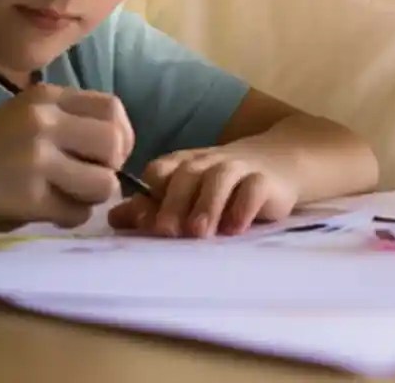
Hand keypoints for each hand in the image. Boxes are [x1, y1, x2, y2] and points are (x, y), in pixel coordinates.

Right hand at [0, 84, 133, 229]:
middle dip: (111, 168)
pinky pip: (76, 213)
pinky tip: (47, 212)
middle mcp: (44, 121)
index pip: (112, 109)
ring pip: (103, 183)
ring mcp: (36, 158)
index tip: (104, 155)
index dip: (120, 136)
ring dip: (91, 198)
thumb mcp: (26, 116)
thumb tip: (118, 150)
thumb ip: (69, 123)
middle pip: (115, 144)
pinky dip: (69, 218)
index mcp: (45, 97)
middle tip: (88, 179)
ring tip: (66, 197)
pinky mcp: (27, 196)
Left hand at [107, 144, 298, 237]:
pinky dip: (244, 207)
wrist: (280, 161)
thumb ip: (153, 206)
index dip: (150, 194)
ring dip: (207, 204)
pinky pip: (254, 189)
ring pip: (220, 179)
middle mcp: (208, 162)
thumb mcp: (188, 191)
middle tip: (167, 231)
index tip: (143, 222)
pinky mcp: (266, 180)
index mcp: (184, 164)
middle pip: (187, 175)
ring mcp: (239, 168)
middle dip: (174, 203)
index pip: (160, 171)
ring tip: (199, 232)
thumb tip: (113, 220)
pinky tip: (235, 228)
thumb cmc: (223, 183)